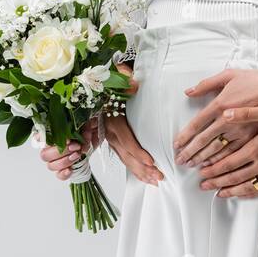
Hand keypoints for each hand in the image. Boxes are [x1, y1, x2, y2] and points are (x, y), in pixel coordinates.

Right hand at [37, 62, 161, 185]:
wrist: (98, 79)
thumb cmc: (110, 79)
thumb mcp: (117, 76)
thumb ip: (125, 81)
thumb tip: (134, 85)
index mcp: (111, 119)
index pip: (126, 140)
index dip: (138, 152)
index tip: (152, 161)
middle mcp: (109, 131)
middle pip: (127, 155)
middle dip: (143, 168)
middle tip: (159, 177)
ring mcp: (109, 137)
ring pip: (125, 159)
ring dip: (140, 171)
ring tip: (154, 180)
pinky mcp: (111, 139)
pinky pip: (122, 156)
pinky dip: (133, 167)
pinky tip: (144, 175)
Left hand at [172, 66, 257, 166]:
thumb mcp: (231, 75)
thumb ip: (208, 84)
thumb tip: (189, 91)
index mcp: (223, 106)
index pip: (198, 125)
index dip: (185, 137)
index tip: (176, 146)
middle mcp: (232, 124)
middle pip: (207, 143)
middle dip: (192, 154)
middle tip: (182, 162)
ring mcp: (246, 136)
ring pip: (222, 155)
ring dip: (207, 163)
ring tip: (196, 170)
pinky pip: (240, 160)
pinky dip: (228, 168)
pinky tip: (221, 172)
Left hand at [195, 103, 257, 197]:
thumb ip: (246, 113)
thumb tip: (226, 113)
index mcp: (257, 148)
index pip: (229, 162)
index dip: (214, 169)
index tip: (202, 173)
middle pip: (235, 177)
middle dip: (217, 182)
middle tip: (203, 186)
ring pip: (249, 186)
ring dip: (232, 191)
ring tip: (220, 194)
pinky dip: (251, 192)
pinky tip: (245, 193)